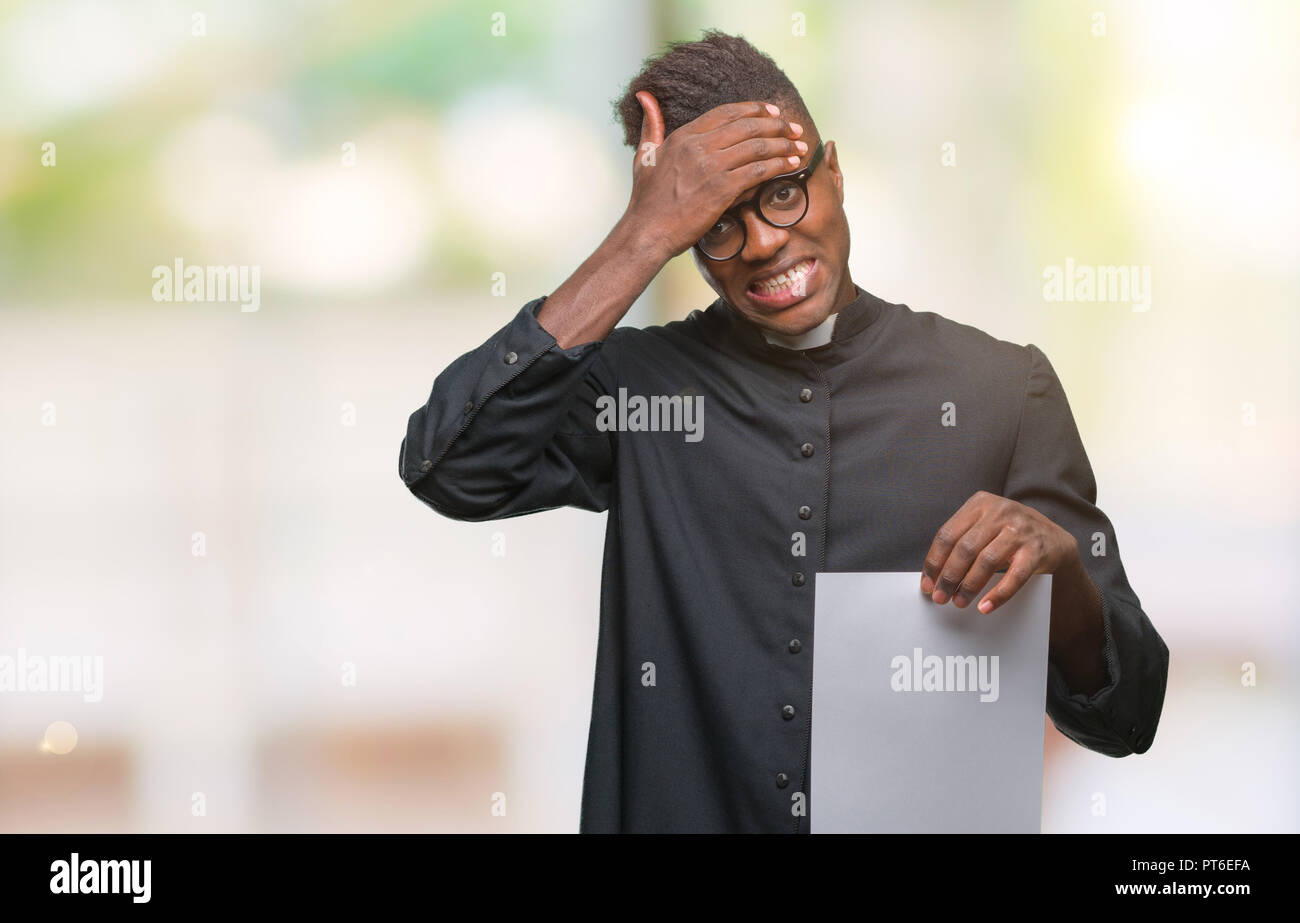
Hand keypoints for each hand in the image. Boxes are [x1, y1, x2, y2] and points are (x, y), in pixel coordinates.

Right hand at [623, 92, 806, 258]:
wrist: (647, 232)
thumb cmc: (646, 200)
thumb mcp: (645, 156)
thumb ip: (651, 125)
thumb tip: (645, 96)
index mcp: (683, 136)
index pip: (726, 112)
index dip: (754, 109)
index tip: (772, 112)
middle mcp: (698, 146)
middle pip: (748, 126)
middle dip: (777, 125)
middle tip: (794, 128)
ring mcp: (711, 167)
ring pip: (757, 146)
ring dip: (783, 144)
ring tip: (799, 146)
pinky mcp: (722, 189)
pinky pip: (758, 171)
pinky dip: (778, 165)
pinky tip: (791, 165)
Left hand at [919, 490, 1079, 613]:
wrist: (1054, 539)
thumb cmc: (1009, 535)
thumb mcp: (985, 526)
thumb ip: (962, 541)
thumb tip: (934, 576)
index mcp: (980, 503)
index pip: (947, 534)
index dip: (934, 562)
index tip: (927, 584)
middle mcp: (1000, 512)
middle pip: (964, 549)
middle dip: (949, 577)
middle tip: (940, 597)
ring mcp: (1020, 530)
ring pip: (986, 562)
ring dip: (969, 586)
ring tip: (959, 602)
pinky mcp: (1036, 550)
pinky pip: (1014, 576)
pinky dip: (998, 594)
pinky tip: (985, 607)